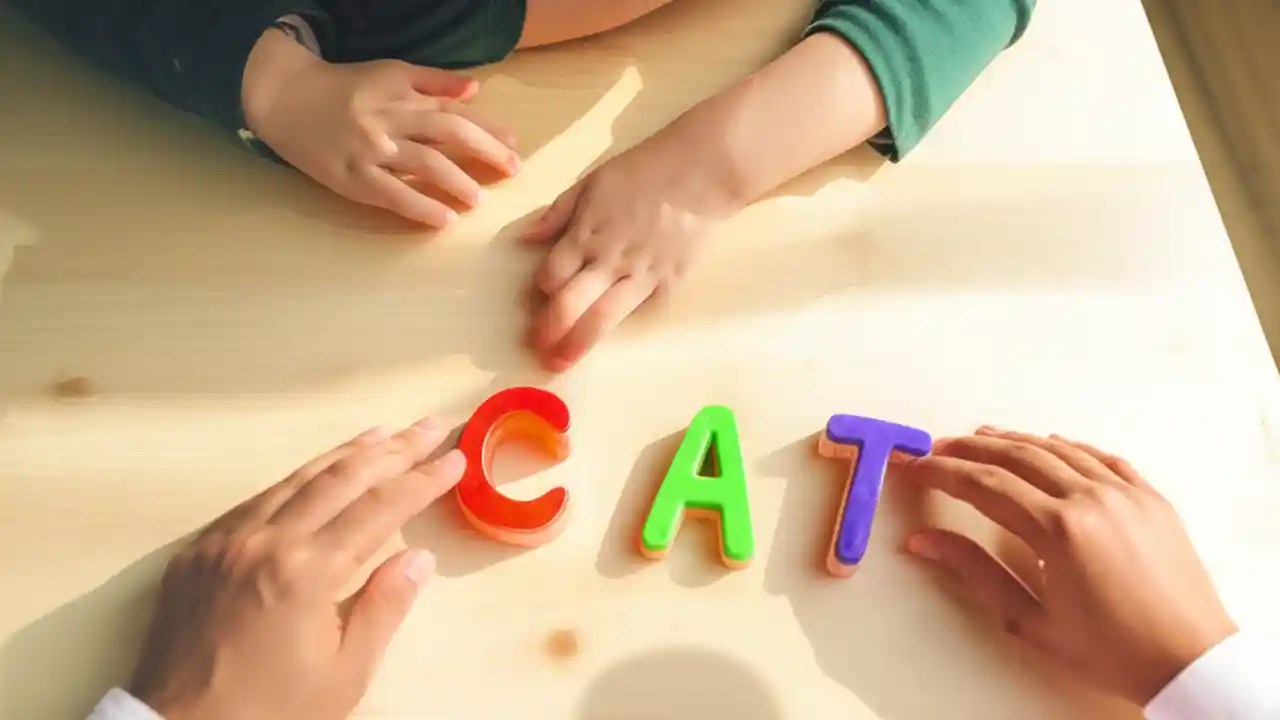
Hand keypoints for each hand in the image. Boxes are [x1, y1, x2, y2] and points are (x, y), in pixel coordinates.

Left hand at [129, 418, 464, 719]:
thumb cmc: (269, 712)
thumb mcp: (343, 676)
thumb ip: (383, 609)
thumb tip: (418, 557)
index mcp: (306, 573)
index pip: (380, 509)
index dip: (422, 481)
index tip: (456, 459)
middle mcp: (265, 541)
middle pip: (343, 478)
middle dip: (395, 449)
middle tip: (432, 425)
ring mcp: (226, 540)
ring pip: (296, 478)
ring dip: (346, 453)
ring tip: (384, 433)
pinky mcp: (198, 550)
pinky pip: (256, 499)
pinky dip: (296, 479)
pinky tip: (316, 472)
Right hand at [242, 30, 519, 226]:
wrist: (286, 98)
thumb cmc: (344, 87)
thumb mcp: (390, 73)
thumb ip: (432, 81)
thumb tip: (475, 89)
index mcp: (402, 94)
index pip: (454, 111)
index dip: (487, 129)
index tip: (513, 145)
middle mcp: (390, 119)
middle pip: (448, 133)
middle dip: (486, 152)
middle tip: (512, 171)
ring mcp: (371, 149)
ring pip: (424, 164)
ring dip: (458, 182)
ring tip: (480, 200)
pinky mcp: (352, 177)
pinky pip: (392, 195)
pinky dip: (421, 208)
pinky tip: (444, 221)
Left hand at [521, 141, 739, 370]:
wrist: (702, 172)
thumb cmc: (645, 171)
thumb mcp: (592, 182)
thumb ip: (557, 213)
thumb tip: (524, 238)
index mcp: (585, 234)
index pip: (551, 276)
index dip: (540, 292)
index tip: (541, 298)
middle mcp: (608, 260)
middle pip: (568, 306)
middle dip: (549, 333)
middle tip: (538, 351)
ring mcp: (640, 276)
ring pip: (602, 318)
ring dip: (577, 344)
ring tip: (561, 363)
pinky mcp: (669, 285)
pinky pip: (641, 311)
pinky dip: (625, 322)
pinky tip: (613, 333)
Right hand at [899, 427, 1236, 704]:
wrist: (1189, 661)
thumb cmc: (1112, 650)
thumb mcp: (1031, 619)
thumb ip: (975, 571)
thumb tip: (924, 541)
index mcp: (1059, 530)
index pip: (984, 485)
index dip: (942, 472)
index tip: (915, 466)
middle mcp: (1092, 499)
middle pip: (1017, 456)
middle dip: (970, 448)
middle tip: (938, 447)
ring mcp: (1126, 494)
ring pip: (1058, 449)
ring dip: (1014, 440)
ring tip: (982, 436)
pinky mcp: (1151, 498)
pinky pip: (1102, 458)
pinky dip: (1068, 446)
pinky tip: (1049, 444)